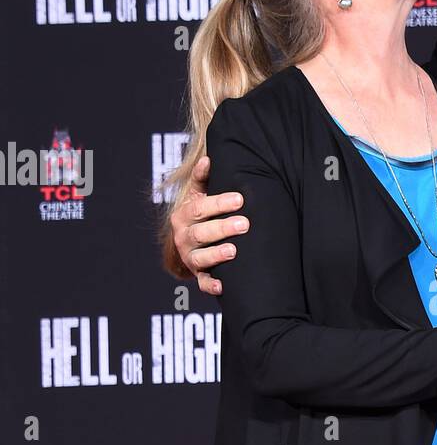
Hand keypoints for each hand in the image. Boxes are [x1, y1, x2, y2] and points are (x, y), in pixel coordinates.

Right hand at [171, 155, 247, 295]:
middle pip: (200, 233)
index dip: (219, 203)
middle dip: (222, 228)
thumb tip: (209, 159)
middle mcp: (183, 237)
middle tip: (244, 224)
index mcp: (183, 215)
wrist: (192, 243)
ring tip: (234, 251)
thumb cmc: (202, 213)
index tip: (240, 199)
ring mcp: (190, 258)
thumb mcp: (200, 194)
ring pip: (200, 258)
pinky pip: (203, 284)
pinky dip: (211, 286)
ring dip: (216, 255)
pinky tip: (224, 286)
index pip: (199, 208)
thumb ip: (203, 178)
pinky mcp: (200, 276)